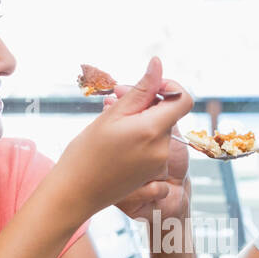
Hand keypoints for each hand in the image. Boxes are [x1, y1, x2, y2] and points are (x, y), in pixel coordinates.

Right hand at [54, 57, 193, 215]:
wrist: (75, 193)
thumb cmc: (87, 152)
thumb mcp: (113, 115)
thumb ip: (141, 89)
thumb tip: (158, 64)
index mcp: (153, 130)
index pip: (184, 100)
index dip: (169, 88)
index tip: (148, 88)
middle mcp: (162, 149)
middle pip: (167, 115)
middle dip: (147, 106)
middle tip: (115, 104)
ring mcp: (159, 165)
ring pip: (158, 132)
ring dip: (141, 123)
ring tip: (111, 127)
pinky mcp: (152, 176)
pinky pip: (154, 149)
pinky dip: (140, 141)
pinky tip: (118, 146)